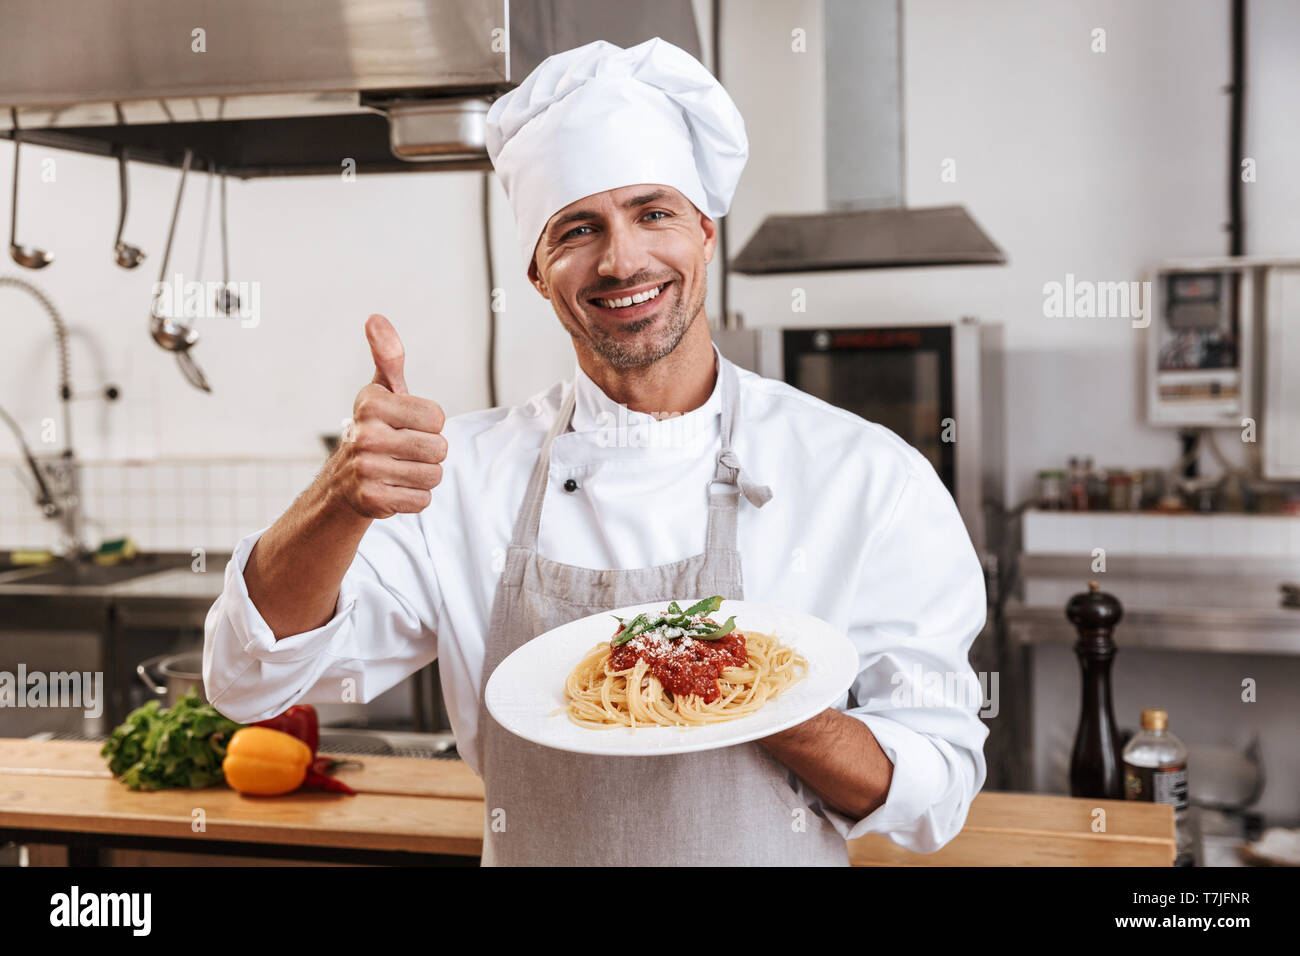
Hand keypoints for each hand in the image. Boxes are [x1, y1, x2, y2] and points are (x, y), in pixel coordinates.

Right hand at [329, 314, 446, 518]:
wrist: (345, 481)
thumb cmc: (376, 429)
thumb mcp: (382, 390)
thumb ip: (388, 356)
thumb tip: (376, 318)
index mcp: (371, 404)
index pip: (437, 418)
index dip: (429, 424)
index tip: (407, 425)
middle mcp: (364, 435)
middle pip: (439, 449)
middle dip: (429, 452)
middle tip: (404, 450)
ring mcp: (366, 470)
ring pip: (433, 475)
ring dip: (423, 475)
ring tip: (400, 468)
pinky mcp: (371, 500)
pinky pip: (423, 500)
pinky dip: (414, 497)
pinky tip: (394, 487)